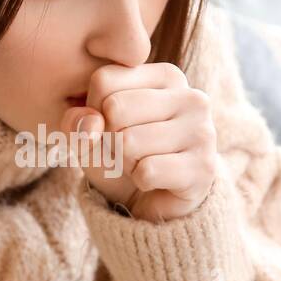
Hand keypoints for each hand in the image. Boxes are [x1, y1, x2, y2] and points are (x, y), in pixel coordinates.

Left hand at [60, 62, 217, 221]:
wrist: (152, 203)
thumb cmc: (120, 156)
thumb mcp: (89, 133)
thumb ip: (77, 121)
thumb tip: (91, 125)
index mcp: (166, 76)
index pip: (103, 80)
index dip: (93, 110)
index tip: (113, 126)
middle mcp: (190, 96)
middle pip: (115, 108)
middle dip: (109, 137)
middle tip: (128, 150)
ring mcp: (202, 131)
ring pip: (128, 142)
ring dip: (124, 162)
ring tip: (143, 163)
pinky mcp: (203, 167)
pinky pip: (146, 171)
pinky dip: (140, 181)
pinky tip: (156, 180)